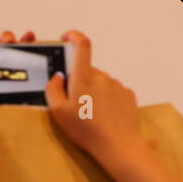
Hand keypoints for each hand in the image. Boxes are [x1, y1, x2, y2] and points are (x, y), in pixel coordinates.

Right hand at [0, 29, 144, 162]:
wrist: (118, 146)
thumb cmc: (87, 130)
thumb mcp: (58, 113)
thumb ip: (53, 90)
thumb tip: (57, 77)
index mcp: (84, 78)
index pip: (82, 45)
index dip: (74, 36)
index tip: (67, 37)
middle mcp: (103, 77)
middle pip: (87, 71)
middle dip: (80, 82)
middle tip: (75, 104)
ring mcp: (118, 86)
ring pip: (101, 83)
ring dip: (94, 92)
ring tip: (91, 115)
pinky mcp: (128, 95)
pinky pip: (113, 92)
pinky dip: (107, 100)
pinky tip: (104, 117)